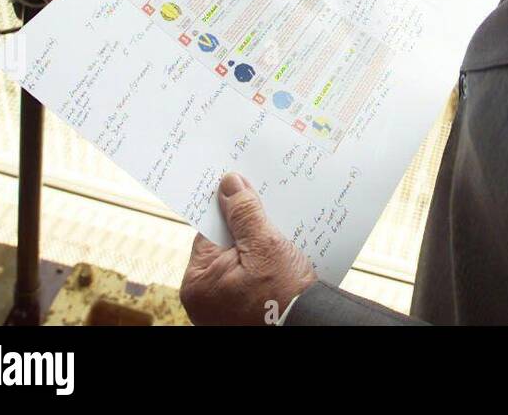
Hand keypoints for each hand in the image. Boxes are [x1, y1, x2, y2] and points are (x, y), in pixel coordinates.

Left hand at [180, 172, 317, 325]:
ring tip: (279, 240)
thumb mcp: (266, 246)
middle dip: (246, 229)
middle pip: (223, 245)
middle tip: (269, 216)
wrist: (309, 325)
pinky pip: (245, 276)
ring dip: (256, 247)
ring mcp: (220, 306)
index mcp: (198, 282)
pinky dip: (260, 265)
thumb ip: (244, 213)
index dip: (228, 208)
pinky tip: (279, 260)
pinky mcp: (238, 310)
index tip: (245, 189)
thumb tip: (229, 183)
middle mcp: (203, 297)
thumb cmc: (284, 297)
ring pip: (237, 259)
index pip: (209, 230)